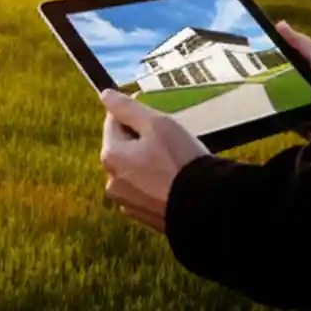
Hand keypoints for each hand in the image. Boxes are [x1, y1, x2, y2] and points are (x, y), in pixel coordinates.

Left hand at [99, 89, 208, 233]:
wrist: (204, 206)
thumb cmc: (180, 161)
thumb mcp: (157, 124)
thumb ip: (127, 108)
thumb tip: (105, 95)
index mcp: (110, 156)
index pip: (113, 122)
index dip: (135, 116)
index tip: (156, 121)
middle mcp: (111, 181)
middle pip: (123, 148)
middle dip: (142, 142)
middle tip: (170, 144)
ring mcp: (125, 201)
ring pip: (134, 170)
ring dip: (148, 163)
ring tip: (175, 164)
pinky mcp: (141, 215)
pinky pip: (145, 190)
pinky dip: (155, 184)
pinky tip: (174, 182)